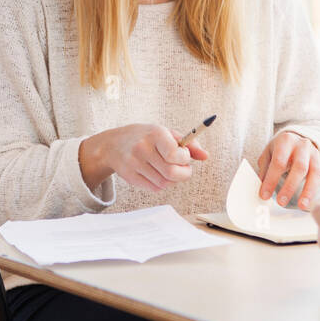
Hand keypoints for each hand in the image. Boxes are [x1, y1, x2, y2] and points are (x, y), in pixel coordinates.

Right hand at [79, 124, 207, 192]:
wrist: (114, 144)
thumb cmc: (146, 137)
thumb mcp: (166, 133)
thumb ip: (188, 143)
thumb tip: (205, 156)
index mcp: (155, 134)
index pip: (175, 155)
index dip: (185, 159)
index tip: (184, 156)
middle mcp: (143, 148)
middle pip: (171, 173)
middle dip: (183, 174)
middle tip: (184, 168)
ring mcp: (134, 163)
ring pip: (164, 183)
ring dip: (173, 179)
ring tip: (170, 169)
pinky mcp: (129, 177)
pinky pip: (154, 188)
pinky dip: (161, 184)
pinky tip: (157, 173)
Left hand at [257, 131, 319, 209]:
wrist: (296, 138)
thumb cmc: (279, 149)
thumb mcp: (267, 154)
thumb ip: (265, 170)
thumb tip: (262, 191)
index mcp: (286, 141)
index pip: (279, 162)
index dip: (271, 179)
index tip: (264, 195)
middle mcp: (303, 145)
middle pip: (300, 167)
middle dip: (290, 186)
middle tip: (281, 202)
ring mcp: (316, 154)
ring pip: (316, 172)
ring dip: (309, 190)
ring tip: (303, 206)